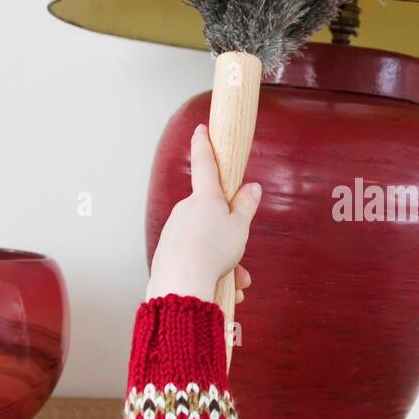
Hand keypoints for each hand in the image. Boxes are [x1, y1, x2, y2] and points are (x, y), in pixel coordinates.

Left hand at [146, 124, 261, 303]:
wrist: (182, 282)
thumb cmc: (213, 251)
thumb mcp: (240, 227)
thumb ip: (246, 205)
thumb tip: (252, 187)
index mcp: (205, 197)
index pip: (206, 163)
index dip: (205, 144)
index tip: (200, 128)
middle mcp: (185, 209)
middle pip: (212, 215)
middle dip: (230, 237)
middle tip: (242, 259)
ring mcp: (174, 230)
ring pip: (205, 241)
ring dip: (224, 261)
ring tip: (237, 283)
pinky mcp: (167, 251)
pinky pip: (194, 257)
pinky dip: (209, 271)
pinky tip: (221, 289)